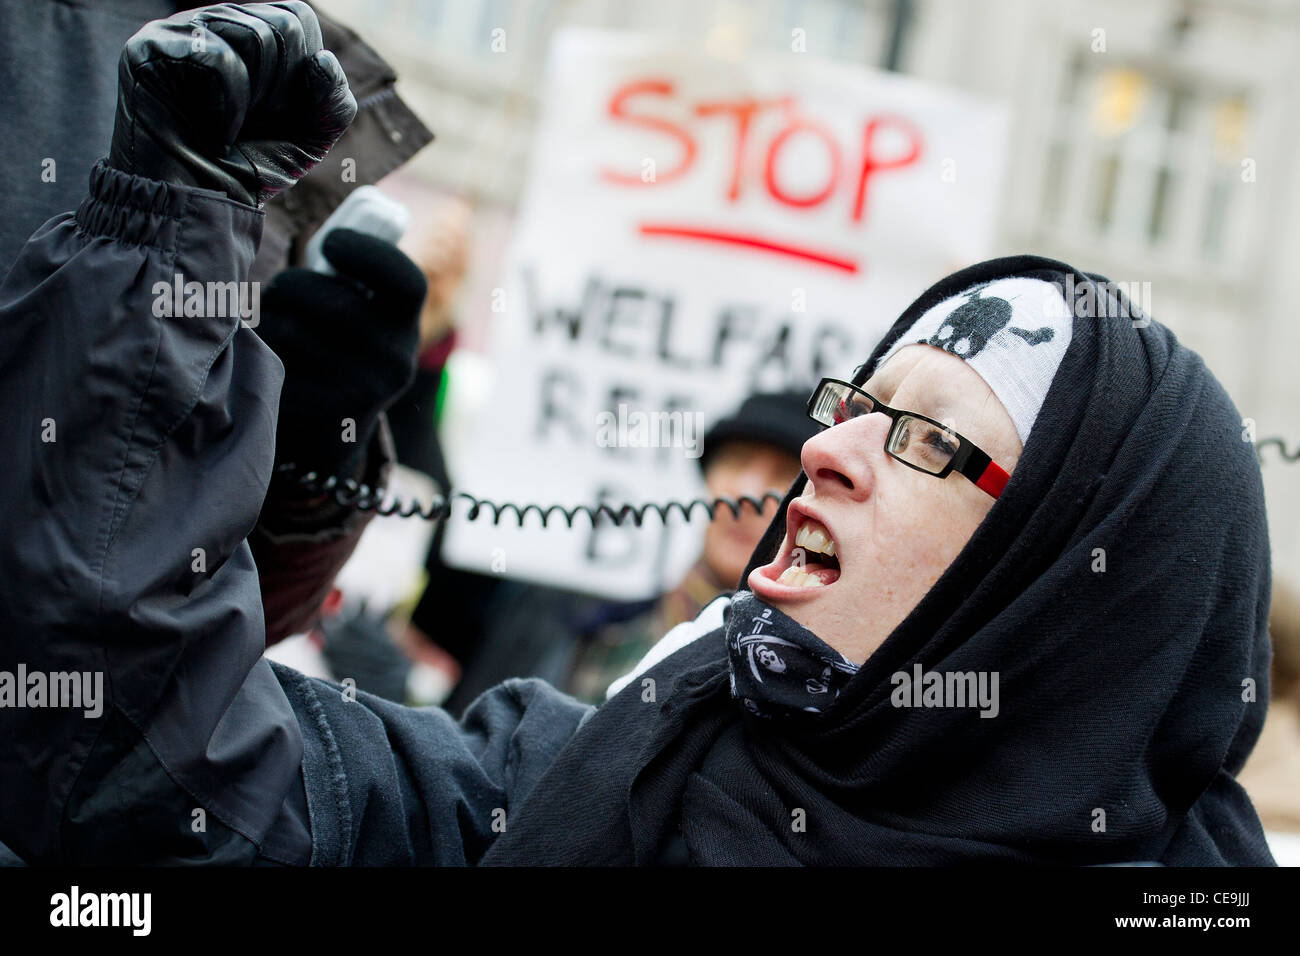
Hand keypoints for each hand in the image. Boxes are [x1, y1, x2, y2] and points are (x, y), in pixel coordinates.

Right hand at [108, 2, 356, 205]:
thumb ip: (334, 102)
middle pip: (283, 24)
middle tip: (253, 123)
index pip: (298, 16)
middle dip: (284, 89)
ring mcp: (177, 31)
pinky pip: (218, 59)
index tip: (279, 112)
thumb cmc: (249, 169)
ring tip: (230, 125)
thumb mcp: (310, 138)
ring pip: (254, 36)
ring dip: (257, 99)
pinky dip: (229, 108)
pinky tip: (212, 132)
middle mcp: (211, 22)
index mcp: (246, 29)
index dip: (303, 72)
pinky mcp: (150, 50)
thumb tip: (322, 59)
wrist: (199, 206)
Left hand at [257, 228, 424, 476]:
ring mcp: (361, 391)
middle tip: (281, 289)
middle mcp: (395, 361)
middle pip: (334, 303)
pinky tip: (270, 360)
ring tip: (274, 326)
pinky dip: (261, 354)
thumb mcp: (364, 315)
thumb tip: (352, 211)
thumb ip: (355, 275)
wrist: (328, 432)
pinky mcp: (320, 414)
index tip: (331, 241)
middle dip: (291, 285)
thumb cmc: (335, 347)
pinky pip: (274, 364)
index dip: (366, 251)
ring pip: (294, 331)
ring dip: (270, 319)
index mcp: (408, 325)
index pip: (406, 281)